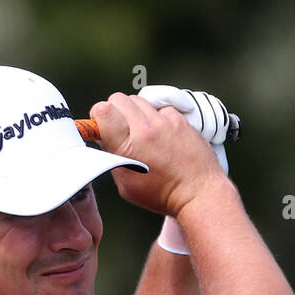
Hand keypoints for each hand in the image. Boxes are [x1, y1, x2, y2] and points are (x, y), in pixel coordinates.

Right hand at [90, 92, 222, 217]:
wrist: (197, 193)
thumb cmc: (161, 194)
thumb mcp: (126, 185)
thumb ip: (112, 158)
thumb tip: (103, 138)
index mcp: (128, 146)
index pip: (103, 110)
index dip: (97, 115)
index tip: (100, 126)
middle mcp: (146, 129)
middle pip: (117, 99)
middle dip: (113, 111)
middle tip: (119, 129)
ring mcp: (164, 122)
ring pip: (137, 100)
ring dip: (133, 112)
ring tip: (139, 132)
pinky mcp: (179, 119)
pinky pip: (159, 108)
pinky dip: (155, 117)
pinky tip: (158, 134)